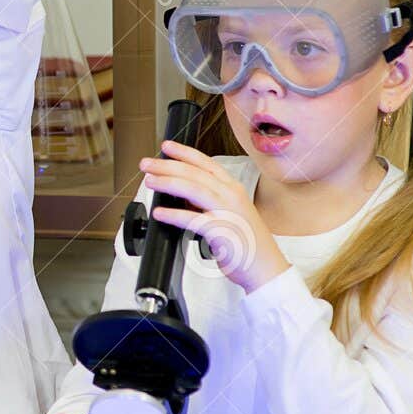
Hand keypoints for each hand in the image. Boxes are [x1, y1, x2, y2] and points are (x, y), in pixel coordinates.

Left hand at [140, 141, 288, 293]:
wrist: (266, 267)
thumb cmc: (246, 242)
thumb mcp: (228, 212)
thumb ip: (207, 200)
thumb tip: (181, 193)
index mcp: (233, 188)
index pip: (206, 163)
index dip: (184, 152)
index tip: (166, 146)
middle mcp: (231, 196)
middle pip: (195, 173)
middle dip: (167, 165)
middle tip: (146, 164)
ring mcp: (228, 212)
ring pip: (194, 189)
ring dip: (168, 182)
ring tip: (149, 181)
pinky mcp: (222, 231)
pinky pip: (193, 219)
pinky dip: (173, 215)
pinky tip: (159, 212)